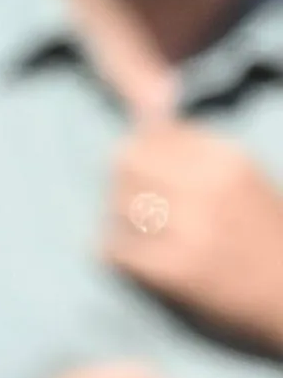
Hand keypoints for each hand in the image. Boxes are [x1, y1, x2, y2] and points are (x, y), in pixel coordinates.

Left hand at [106, 116, 282, 347]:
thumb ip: (190, 148)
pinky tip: (148, 264)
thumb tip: (141, 106)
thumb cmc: (265, 238)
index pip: (152, 136)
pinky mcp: (174, 270)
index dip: (144, 157)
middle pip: (124, 163)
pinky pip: (113, 249)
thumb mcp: (240, 181)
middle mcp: (208, 186)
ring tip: (155, 240)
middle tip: (146, 211)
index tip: (156, 180)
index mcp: (227, 159)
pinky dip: (122, 258)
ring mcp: (191, 228)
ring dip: (123, 223)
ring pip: (115, 206)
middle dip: (126, 185)